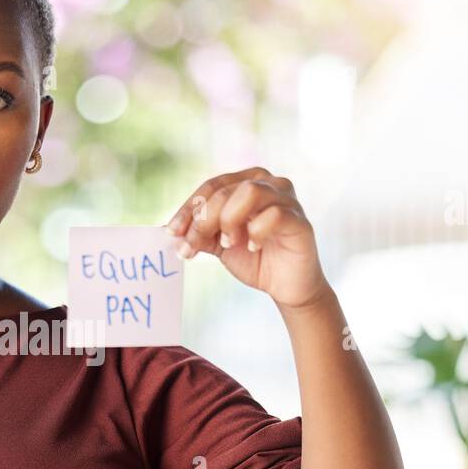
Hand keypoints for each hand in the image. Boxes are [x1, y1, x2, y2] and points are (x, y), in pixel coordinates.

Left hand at [165, 166, 329, 309]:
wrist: (285, 286)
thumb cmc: (254, 259)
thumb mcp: (218, 243)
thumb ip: (198, 233)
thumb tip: (168, 231)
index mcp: (247, 182)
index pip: (211, 186)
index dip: (189, 209)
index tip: (171, 233)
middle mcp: (268, 183)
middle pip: (226, 190)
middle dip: (203, 220)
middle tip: (191, 248)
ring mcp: (287, 199)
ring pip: (249, 192)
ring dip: (229, 220)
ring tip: (229, 244)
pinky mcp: (299, 220)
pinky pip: (273, 215)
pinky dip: (256, 232)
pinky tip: (253, 248)